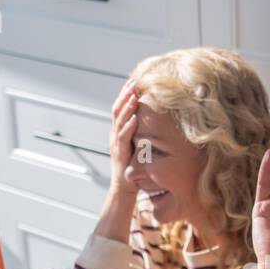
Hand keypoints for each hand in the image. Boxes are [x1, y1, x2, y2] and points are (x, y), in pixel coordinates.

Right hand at [108, 81, 140, 198]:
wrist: (124, 188)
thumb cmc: (133, 167)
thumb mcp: (137, 146)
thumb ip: (141, 133)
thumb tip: (155, 120)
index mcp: (118, 131)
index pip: (119, 108)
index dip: (125, 94)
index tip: (133, 80)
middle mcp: (114, 135)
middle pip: (117, 110)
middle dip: (125, 95)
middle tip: (134, 81)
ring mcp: (115, 144)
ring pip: (119, 121)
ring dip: (127, 108)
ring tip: (134, 96)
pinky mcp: (119, 154)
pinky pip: (123, 138)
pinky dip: (128, 127)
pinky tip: (135, 119)